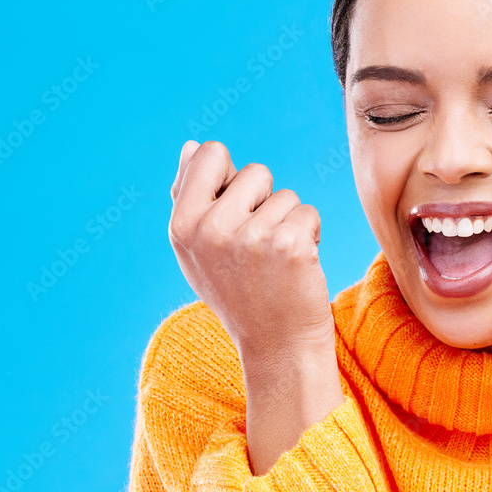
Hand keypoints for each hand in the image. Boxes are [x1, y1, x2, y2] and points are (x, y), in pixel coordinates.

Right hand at [168, 140, 335, 354]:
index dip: (232, 178)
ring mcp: (250, 236)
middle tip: (259, 248)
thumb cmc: (240, 293)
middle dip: (266, 203)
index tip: (236, 214)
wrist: (277, 346)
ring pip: (286, 195)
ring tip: (277, 261)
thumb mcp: (200, 249)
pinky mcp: (289, 244)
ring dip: (289, 222)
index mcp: (182, 225)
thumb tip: (191, 145)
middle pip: (256, 172)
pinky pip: (308, 212)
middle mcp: (211, 228)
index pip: (210, 153)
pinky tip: (297, 267)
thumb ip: (192, 196)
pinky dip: (310, 235)